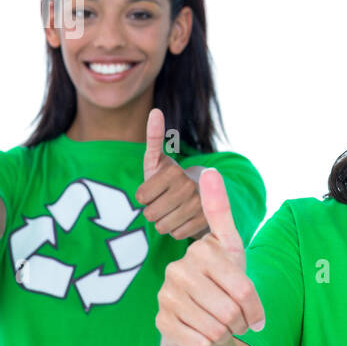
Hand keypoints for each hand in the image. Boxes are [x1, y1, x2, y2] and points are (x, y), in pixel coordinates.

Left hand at [137, 108, 207, 238]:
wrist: (202, 193)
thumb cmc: (170, 178)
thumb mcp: (159, 159)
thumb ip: (154, 137)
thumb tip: (155, 111)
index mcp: (175, 172)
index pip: (141, 197)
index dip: (143, 197)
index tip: (153, 190)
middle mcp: (189, 188)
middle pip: (151, 214)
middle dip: (152, 211)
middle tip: (162, 202)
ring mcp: (199, 207)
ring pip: (162, 227)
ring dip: (162, 222)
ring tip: (171, 210)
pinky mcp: (205, 223)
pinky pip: (176, 234)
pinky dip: (175, 230)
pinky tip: (181, 219)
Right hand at [156, 168, 264, 345]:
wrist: (196, 314)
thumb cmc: (221, 279)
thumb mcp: (229, 247)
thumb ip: (221, 211)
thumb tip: (209, 169)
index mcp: (202, 251)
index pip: (245, 290)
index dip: (255, 309)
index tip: (255, 313)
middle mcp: (178, 270)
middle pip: (231, 311)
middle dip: (241, 322)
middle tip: (236, 319)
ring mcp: (166, 296)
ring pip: (216, 330)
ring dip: (226, 334)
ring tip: (220, 324)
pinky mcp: (160, 321)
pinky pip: (199, 343)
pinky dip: (209, 345)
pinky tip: (203, 335)